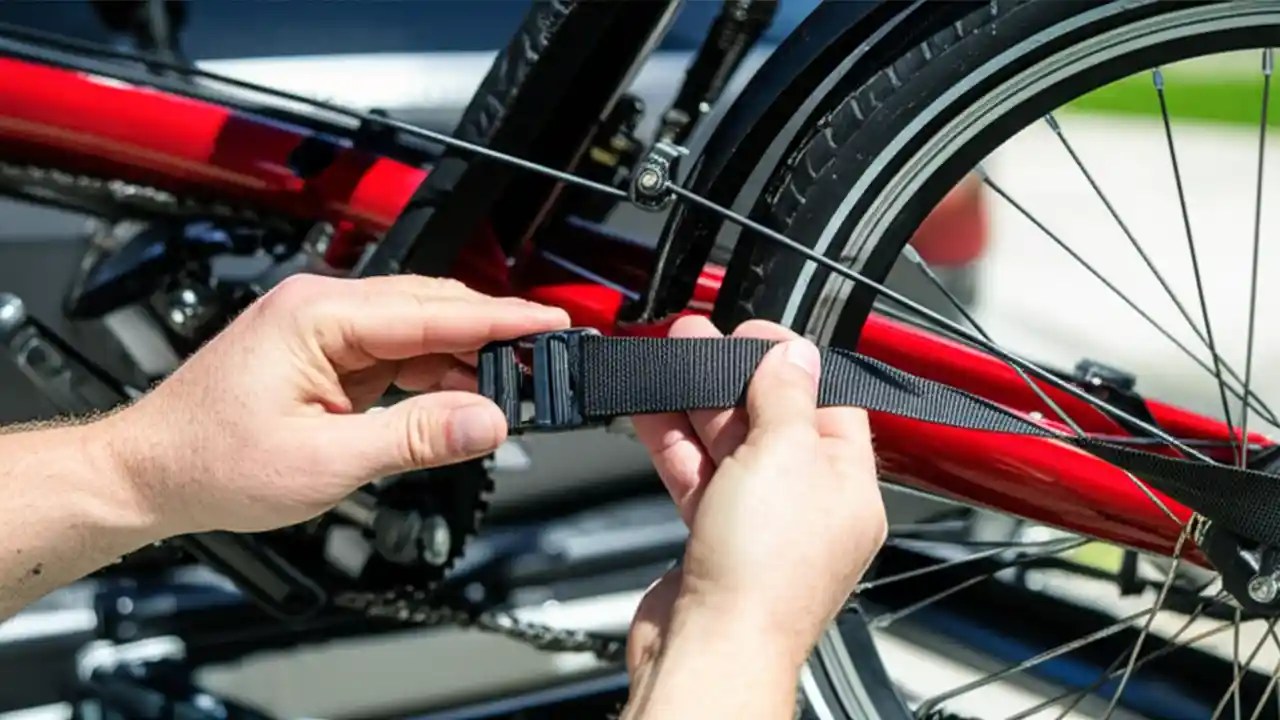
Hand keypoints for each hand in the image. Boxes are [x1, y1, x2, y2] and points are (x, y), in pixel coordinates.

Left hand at [102, 274, 567, 538]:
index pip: (433, 310)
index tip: (551, 325)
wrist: (151, 474)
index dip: (501, 320)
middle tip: (546, 363)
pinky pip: (397, 354)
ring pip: (418, 331)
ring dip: (464, 359)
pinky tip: (460, 397)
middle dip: (492, 336)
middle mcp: (322, 309)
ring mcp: (324, 330)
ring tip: (511, 389)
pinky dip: (433, 374)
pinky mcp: (325, 354)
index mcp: (317, 315)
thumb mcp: (325, 460)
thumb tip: (486, 420)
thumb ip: (415, 436)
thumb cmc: (210, 460)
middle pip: (432, 310)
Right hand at [629, 316, 885, 674]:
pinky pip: (697, 478)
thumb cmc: (765, 573)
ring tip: (667, 359)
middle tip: (696, 339)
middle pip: (772, 421)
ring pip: (727, 448)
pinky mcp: (714, 541)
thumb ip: (786, 396)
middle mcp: (808, 507)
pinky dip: (674, 443)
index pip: (827, 403)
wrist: (713, 648)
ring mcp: (759, 525)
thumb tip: (793, 352)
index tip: (751, 334)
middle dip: (730, 377)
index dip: (788, 362)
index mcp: (848, 487)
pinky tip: (651, 410)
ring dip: (695, 403)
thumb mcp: (786, 454)